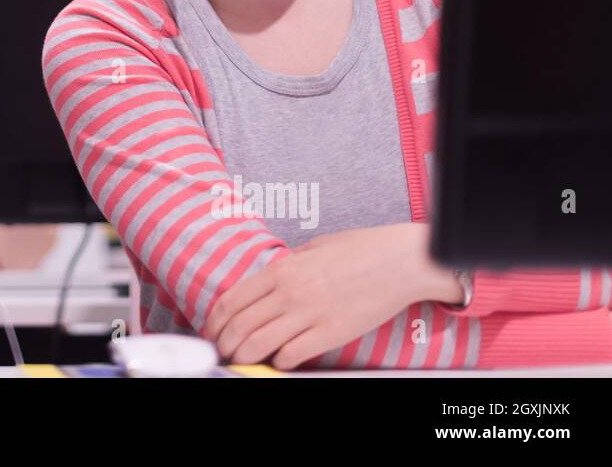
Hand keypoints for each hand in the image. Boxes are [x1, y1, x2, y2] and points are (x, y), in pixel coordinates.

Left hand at [201, 223, 443, 369]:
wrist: (399, 261)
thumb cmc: (359, 250)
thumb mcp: (312, 248)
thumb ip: (287, 264)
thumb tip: (270, 280)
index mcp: (280, 269)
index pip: (232, 301)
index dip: (215, 321)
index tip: (212, 332)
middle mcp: (289, 292)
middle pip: (239, 325)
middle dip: (223, 343)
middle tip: (221, 352)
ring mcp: (309, 314)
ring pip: (259, 344)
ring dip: (243, 356)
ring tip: (240, 360)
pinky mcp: (331, 333)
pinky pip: (292, 354)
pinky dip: (279, 362)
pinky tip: (278, 361)